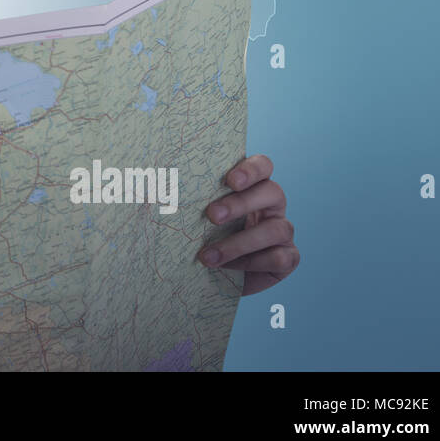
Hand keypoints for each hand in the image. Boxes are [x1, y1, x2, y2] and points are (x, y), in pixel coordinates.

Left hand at [197, 153, 298, 295]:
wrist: (211, 274)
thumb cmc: (199, 234)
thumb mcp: (193, 214)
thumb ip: (187, 197)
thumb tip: (151, 184)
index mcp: (252, 185)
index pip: (263, 165)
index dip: (251, 169)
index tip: (229, 180)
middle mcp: (271, 204)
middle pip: (272, 192)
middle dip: (241, 203)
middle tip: (211, 215)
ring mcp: (282, 230)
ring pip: (277, 228)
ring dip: (239, 243)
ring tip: (207, 256)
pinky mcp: (288, 257)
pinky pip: (280, 257)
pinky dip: (252, 263)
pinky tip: (228, 268)